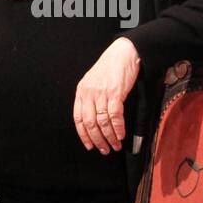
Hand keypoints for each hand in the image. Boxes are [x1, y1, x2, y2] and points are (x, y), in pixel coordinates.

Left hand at [73, 37, 140, 153]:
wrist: (124, 53)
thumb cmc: (110, 67)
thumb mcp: (94, 81)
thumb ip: (91, 98)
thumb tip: (94, 120)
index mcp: (81, 91)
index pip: (78, 118)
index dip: (84, 135)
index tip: (90, 146)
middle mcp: (89, 93)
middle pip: (90, 123)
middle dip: (97, 140)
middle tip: (105, 149)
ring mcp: (101, 93)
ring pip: (102, 122)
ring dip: (110, 137)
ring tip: (115, 145)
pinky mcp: (115, 93)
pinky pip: (115, 116)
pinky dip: (118, 128)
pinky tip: (121, 134)